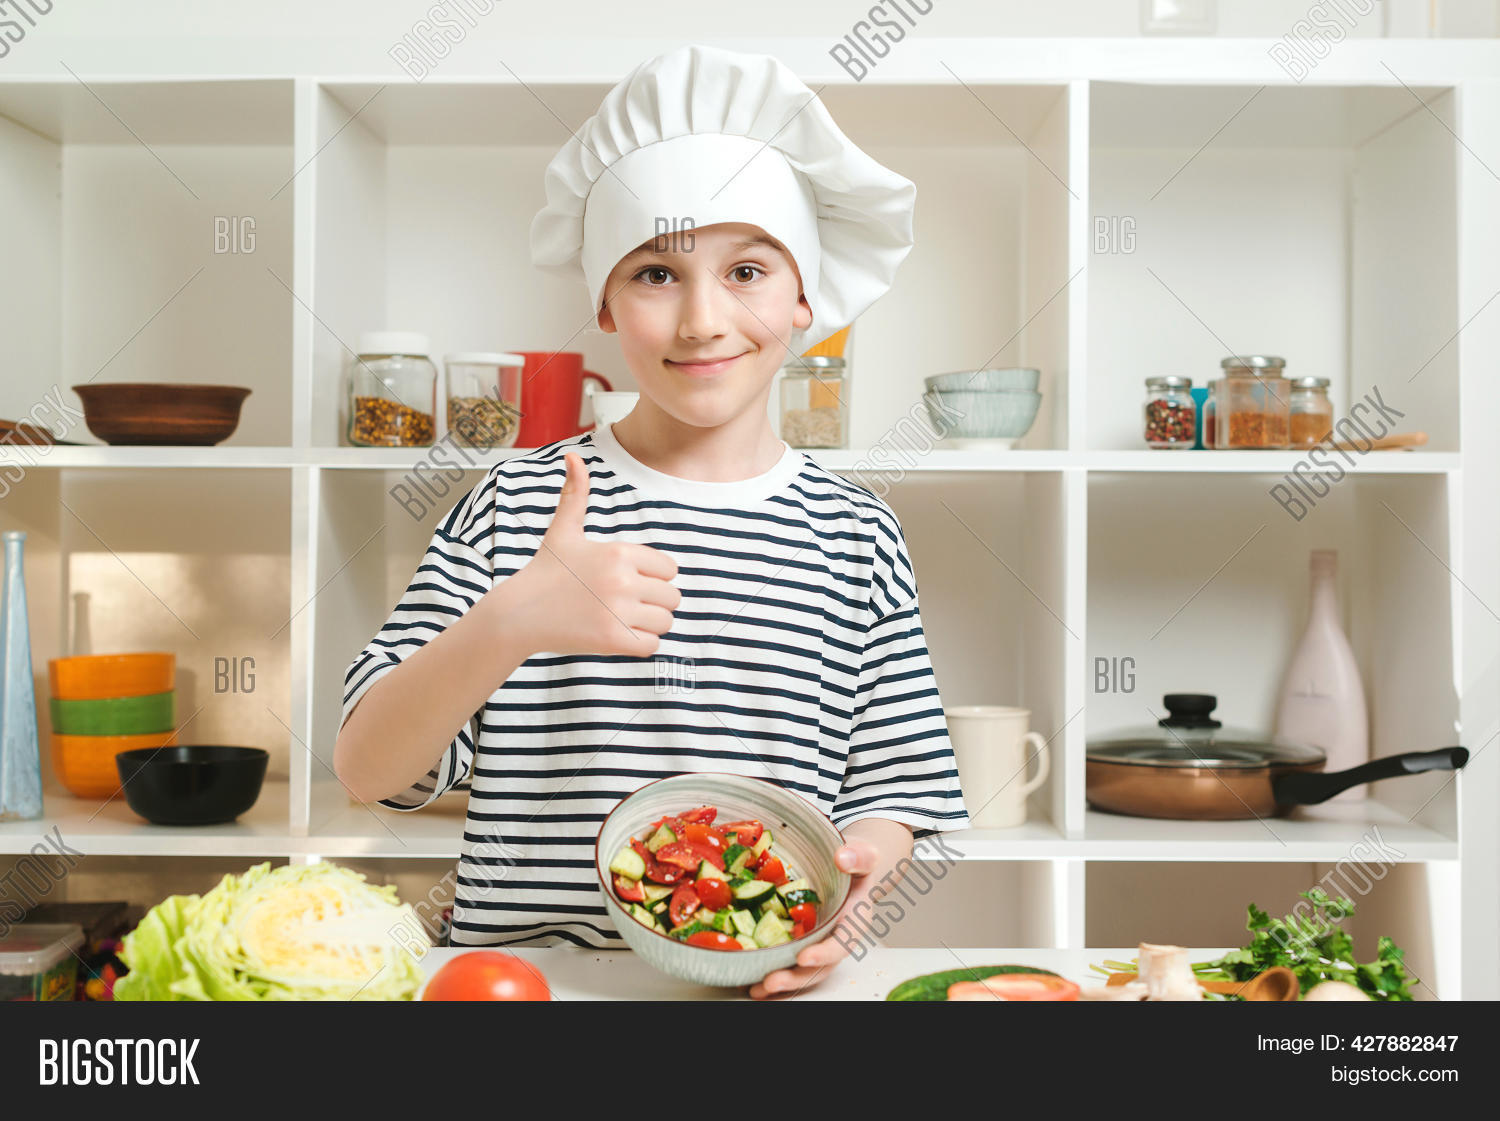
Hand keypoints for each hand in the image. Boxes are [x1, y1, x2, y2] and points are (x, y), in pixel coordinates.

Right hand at [506, 451, 680, 657]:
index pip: (669, 568)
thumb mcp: (563, 530)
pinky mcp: (612, 640)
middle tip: (627, 603)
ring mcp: (618, 612)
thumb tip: (573, 456)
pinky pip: (652, 646)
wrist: (518, 613)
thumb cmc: (545, 571)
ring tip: (625, 619)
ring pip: (665, 622)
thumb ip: (576, 494)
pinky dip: (641, 644)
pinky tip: (620, 635)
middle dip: (655, 601)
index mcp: (619, 552)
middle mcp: (622, 580)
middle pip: (672, 596)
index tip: (630, 580)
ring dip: (651, 624)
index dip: (654, 576)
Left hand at [748, 818, 912, 999]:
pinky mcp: (800, 941)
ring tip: (757, 989)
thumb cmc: (856, 863)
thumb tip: (843, 858)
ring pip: (802, 971)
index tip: (804, 957)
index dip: (824, 953)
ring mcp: (817, 943)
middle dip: (796, 977)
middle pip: (819, 967)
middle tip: (771, 981)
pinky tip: (750, 981)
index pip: (842, 942)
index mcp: (854, 920)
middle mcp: (835, 938)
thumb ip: (859, 856)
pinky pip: (788, 962)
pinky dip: (770, 973)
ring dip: (781, 982)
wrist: (849, 867)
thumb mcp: (865, 854)